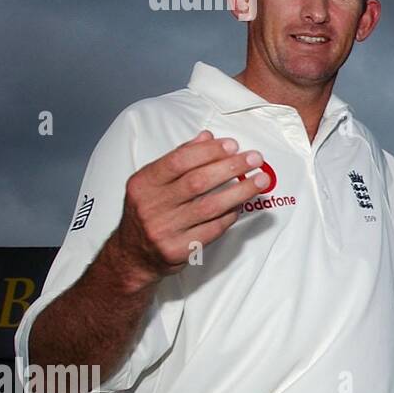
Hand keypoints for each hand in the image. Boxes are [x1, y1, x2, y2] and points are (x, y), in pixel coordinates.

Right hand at [108, 130, 271, 287]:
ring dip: (240, 191)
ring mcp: (164, 230)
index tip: (233, 145)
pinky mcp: (178, 250)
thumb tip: (207, 137)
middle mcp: (151, 206)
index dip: (209, 151)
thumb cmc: (148, 212)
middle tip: (255, 159)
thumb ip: (179, 158)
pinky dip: (230, 214)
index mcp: (144, 184)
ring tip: (261, 180)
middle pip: (197, 182)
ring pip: (210, 206)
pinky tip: (241, 204)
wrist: (133, 255)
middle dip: (231, 167)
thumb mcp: (153, 182)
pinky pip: (213, 229)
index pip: (179, 161)